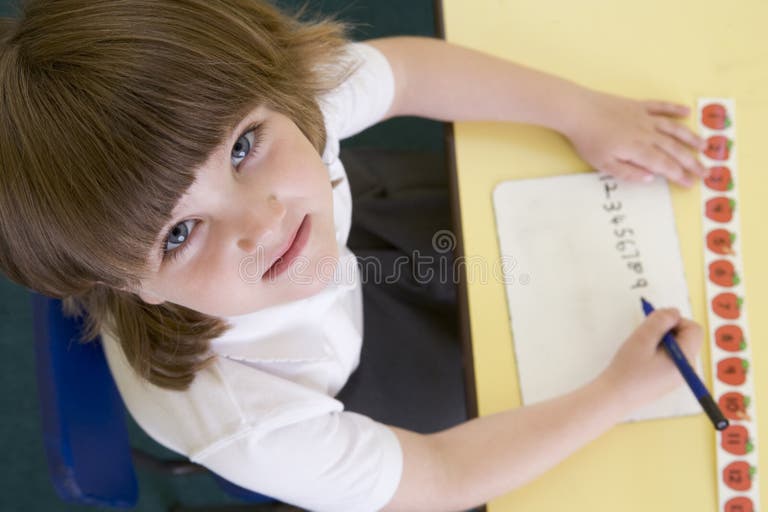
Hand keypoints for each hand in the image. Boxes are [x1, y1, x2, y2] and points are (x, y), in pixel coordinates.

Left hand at [564, 90, 708, 186]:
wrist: (578, 110)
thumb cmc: (588, 140)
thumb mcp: (603, 164)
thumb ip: (628, 173)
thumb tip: (651, 178)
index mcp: (638, 149)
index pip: (664, 165)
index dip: (679, 175)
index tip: (691, 184)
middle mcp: (646, 133)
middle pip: (674, 149)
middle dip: (691, 162)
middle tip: (706, 172)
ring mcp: (644, 117)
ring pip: (673, 128)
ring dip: (690, 137)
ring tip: (705, 146)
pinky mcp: (638, 105)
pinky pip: (661, 107)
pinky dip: (675, 109)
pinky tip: (687, 113)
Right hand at [599, 308, 703, 410]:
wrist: (614, 398)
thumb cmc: (628, 369)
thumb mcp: (642, 338)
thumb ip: (660, 321)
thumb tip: (674, 312)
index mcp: (686, 359)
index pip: (693, 328)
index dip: (675, 321)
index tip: (654, 325)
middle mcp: (688, 368)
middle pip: (686, 337)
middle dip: (667, 331)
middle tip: (644, 336)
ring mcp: (679, 376)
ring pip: (676, 346)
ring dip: (660, 341)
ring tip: (641, 349)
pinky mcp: (668, 380)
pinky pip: (670, 357)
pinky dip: (658, 351)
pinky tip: (641, 359)